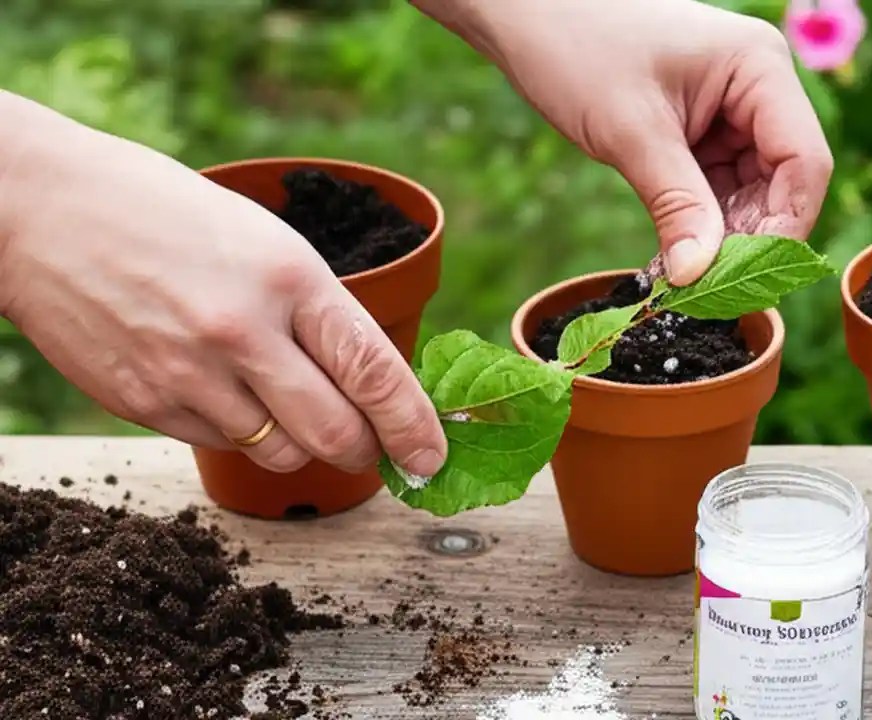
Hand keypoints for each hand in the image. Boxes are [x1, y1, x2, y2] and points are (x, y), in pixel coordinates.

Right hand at [0, 92, 446, 476]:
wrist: (40, 208)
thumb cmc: (167, 215)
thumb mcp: (265, 240)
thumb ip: (317, 312)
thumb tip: (369, 386)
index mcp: (288, 277)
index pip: (374, 371)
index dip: (413, 426)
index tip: (431, 458)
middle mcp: (243, 331)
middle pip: (336, 433)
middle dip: (365, 451)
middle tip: (371, 447)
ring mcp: (189, 373)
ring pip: (281, 452)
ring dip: (299, 442)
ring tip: (279, 397)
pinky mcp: (145, 403)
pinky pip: (222, 444)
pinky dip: (238, 431)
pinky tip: (216, 385)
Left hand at [418, 0, 832, 285]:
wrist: (523, 12)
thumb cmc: (576, 44)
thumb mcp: (631, 132)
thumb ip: (675, 204)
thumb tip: (698, 277)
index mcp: (760, 68)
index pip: (804, 162)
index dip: (785, 225)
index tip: (748, 278)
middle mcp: (758, 87)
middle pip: (783, 182)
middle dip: (749, 237)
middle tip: (708, 290)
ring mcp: (730, 110)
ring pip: (749, 192)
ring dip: (720, 238)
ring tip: (684, 279)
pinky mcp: (701, 130)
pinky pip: (716, 188)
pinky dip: (697, 224)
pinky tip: (673, 257)